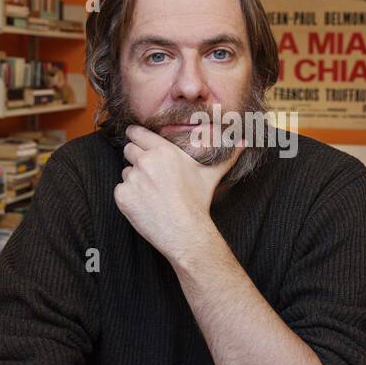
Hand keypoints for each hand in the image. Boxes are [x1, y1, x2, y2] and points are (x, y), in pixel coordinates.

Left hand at [114, 124, 241, 263]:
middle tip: (149, 175)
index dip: (134, 134)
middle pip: (128, 150)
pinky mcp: (123, 196)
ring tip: (153, 194)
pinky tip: (145, 205)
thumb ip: (227, 154)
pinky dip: (129, 197)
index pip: (137, 133)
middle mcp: (145, 161)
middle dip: (136, 159)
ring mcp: (132, 179)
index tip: (132, 136)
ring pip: (126, 172)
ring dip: (134, 180)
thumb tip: (245, 142)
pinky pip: (120, 190)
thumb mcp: (212, 174)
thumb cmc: (198, 201)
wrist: (186, 231)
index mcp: (163, 150)